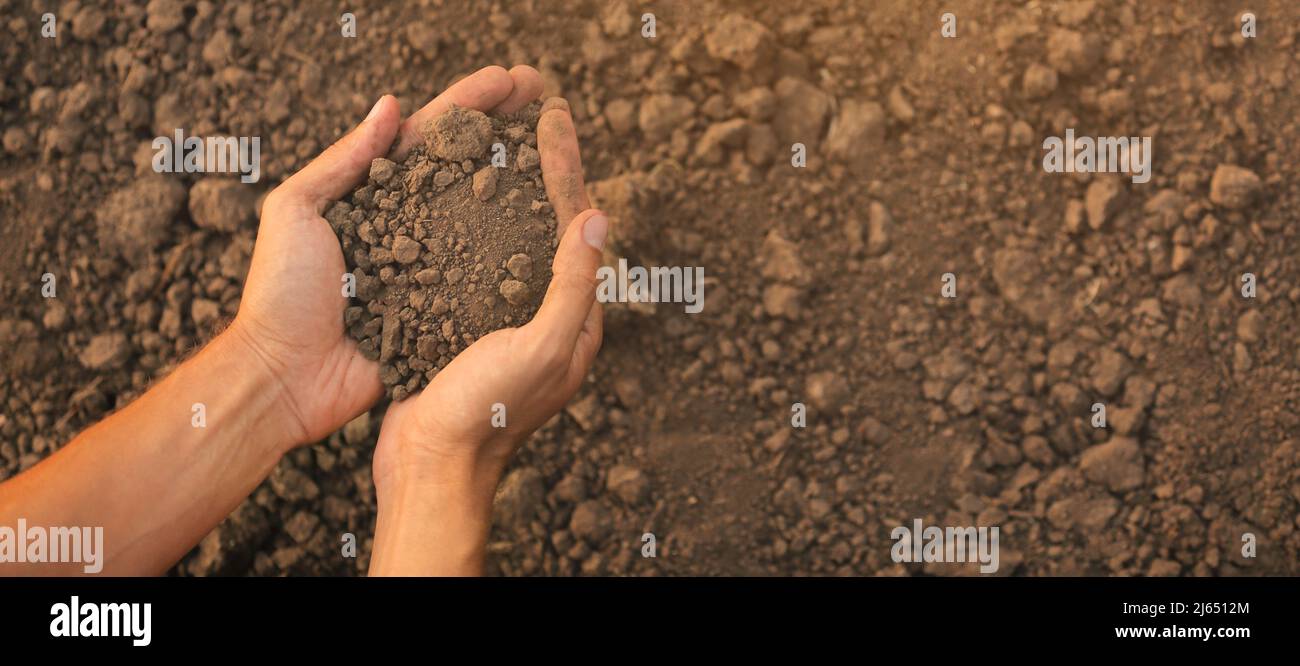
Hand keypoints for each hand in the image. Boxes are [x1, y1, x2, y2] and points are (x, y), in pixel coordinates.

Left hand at [230, 65, 545, 447]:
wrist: (287, 376)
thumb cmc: (281, 292)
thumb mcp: (297, 211)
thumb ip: (344, 161)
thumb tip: (393, 105)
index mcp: (374, 195)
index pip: (430, 136)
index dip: (471, 103)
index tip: (512, 79)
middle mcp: (409, 225)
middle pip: (468, 165)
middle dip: (508, 129)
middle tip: (546, 98)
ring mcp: (431, 267)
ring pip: (486, 216)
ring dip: (523, 180)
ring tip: (562, 150)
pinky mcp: (445, 310)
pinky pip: (488, 278)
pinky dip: (519, 253)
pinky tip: (552, 229)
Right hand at [367, 95, 605, 575]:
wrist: (429, 467)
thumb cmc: (485, 413)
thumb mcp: (540, 348)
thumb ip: (573, 286)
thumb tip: (599, 216)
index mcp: (577, 324)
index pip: (580, 229)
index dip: (568, 170)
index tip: (554, 119)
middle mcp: (551, 320)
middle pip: (555, 229)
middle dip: (548, 171)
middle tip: (536, 116)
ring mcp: (510, 324)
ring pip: (518, 242)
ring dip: (513, 191)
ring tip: (498, 143)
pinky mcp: (471, 329)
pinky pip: (482, 264)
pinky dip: (476, 225)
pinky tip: (453, 200)